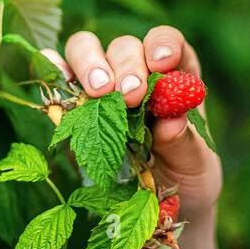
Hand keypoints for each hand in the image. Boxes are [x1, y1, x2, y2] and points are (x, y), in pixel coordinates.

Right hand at [42, 25, 220, 214]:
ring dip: (89, 64)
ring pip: (86, 49)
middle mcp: (136, 71)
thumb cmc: (185, 176)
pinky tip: (57, 79)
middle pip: (124, 46)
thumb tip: (171, 121)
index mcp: (176, 76)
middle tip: (130, 95)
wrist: (159, 206)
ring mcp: (101, 85)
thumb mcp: (196, 164)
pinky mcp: (72, 104)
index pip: (167, 42)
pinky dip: (52, 70)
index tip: (161, 64)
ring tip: (98, 92)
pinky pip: (57, 75)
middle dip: (126, 66)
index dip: (162, 44)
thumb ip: (186, 141)